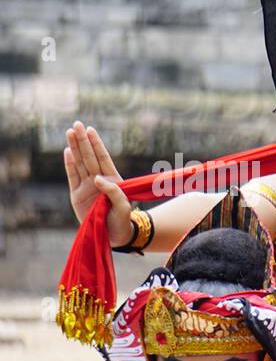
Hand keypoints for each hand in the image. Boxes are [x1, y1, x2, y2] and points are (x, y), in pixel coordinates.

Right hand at [65, 122, 132, 244]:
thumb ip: (114, 191)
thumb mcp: (124, 206)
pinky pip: (72, 176)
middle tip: (77, 124)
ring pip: (79, 163)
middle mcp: (98, 180)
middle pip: (89, 157)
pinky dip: (69, 164)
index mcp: (113, 180)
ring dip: (75, 148)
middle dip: (83, 140)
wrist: (113, 236)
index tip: (91, 130)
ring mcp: (86, 186)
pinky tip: (67, 151)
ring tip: (70, 132)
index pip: (103, 158)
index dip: (97, 144)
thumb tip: (97, 178)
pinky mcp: (76, 194)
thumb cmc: (122, 220)